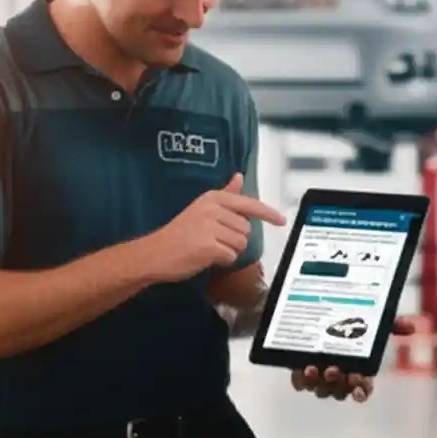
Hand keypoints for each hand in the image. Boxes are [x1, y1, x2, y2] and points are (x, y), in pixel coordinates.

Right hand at [142, 173, 285, 282]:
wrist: (154, 253)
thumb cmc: (179, 233)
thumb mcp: (202, 208)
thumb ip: (225, 194)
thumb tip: (239, 177)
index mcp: (213, 198)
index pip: (248, 203)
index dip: (268, 213)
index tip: (281, 220)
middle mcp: (213, 209)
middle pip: (246, 229)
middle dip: (234, 239)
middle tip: (212, 239)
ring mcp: (210, 227)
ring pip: (240, 244)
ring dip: (228, 250)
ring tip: (207, 248)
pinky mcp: (209, 246)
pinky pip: (230, 256)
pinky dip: (221, 261)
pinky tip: (205, 256)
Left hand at [289, 317, 415, 401]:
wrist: (320, 314)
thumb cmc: (351, 323)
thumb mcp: (373, 322)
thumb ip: (391, 325)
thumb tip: (410, 326)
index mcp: (359, 371)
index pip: (363, 389)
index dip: (361, 392)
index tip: (358, 389)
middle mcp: (340, 377)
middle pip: (340, 391)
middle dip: (338, 384)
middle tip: (336, 370)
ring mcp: (320, 377)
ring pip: (321, 389)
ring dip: (318, 383)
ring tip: (315, 368)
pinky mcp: (302, 372)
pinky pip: (301, 383)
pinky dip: (302, 380)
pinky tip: (302, 369)